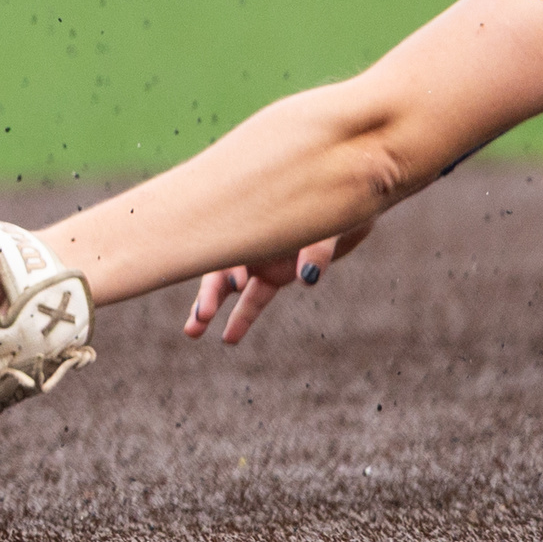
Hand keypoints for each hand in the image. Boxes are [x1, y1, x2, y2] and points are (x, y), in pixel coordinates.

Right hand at [183, 223, 371, 344]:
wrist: (350, 206)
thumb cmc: (337, 203)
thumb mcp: (331, 223)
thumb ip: (318, 249)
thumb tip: (308, 280)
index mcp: (254, 218)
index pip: (228, 242)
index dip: (227, 264)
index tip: (236, 283)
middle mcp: (251, 239)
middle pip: (220, 267)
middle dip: (210, 293)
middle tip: (201, 318)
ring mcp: (261, 258)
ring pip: (229, 286)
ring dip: (210, 307)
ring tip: (191, 332)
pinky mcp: (276, 275)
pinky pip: (255, 298)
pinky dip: (243, 317)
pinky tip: (228, 338)